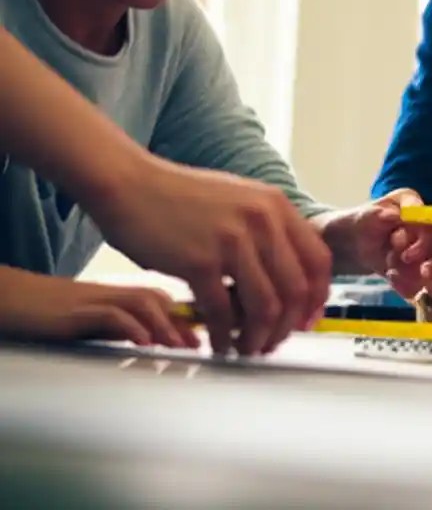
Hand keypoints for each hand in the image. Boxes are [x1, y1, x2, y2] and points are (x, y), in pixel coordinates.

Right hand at [0, 269, 199, 348]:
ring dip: (164, 324)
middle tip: (202, 341)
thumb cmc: (53, 313)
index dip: (188, 314)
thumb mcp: (97, 320)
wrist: (11, 300)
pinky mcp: (75, 312)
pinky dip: (130, 328)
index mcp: (120, 294)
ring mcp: (95, 299)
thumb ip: (126, 325)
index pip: (163, 297)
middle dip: (184, 319)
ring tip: (180, 344)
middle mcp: (112, 292)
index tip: (207, 333)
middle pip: (159, 297)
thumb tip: (157, 338)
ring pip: (141, 302)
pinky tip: (143, 342)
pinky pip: (109, 315)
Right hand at [80, 154, 331, 357]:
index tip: (307, 320)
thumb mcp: (240, 199)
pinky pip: (222, 312)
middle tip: (273, 342)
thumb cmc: (179, 197)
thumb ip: (268, 229)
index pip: (319, 260)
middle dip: (287, 326)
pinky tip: (219, 344)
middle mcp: (262, 221)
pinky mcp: (199, 261)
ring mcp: (232, 240)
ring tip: (247, 348)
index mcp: (276, 205)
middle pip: (296, 290)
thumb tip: (290, 271)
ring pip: (265, 306)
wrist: (129, 184)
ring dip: (258, 337)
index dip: (317, 298)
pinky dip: (224, 336)